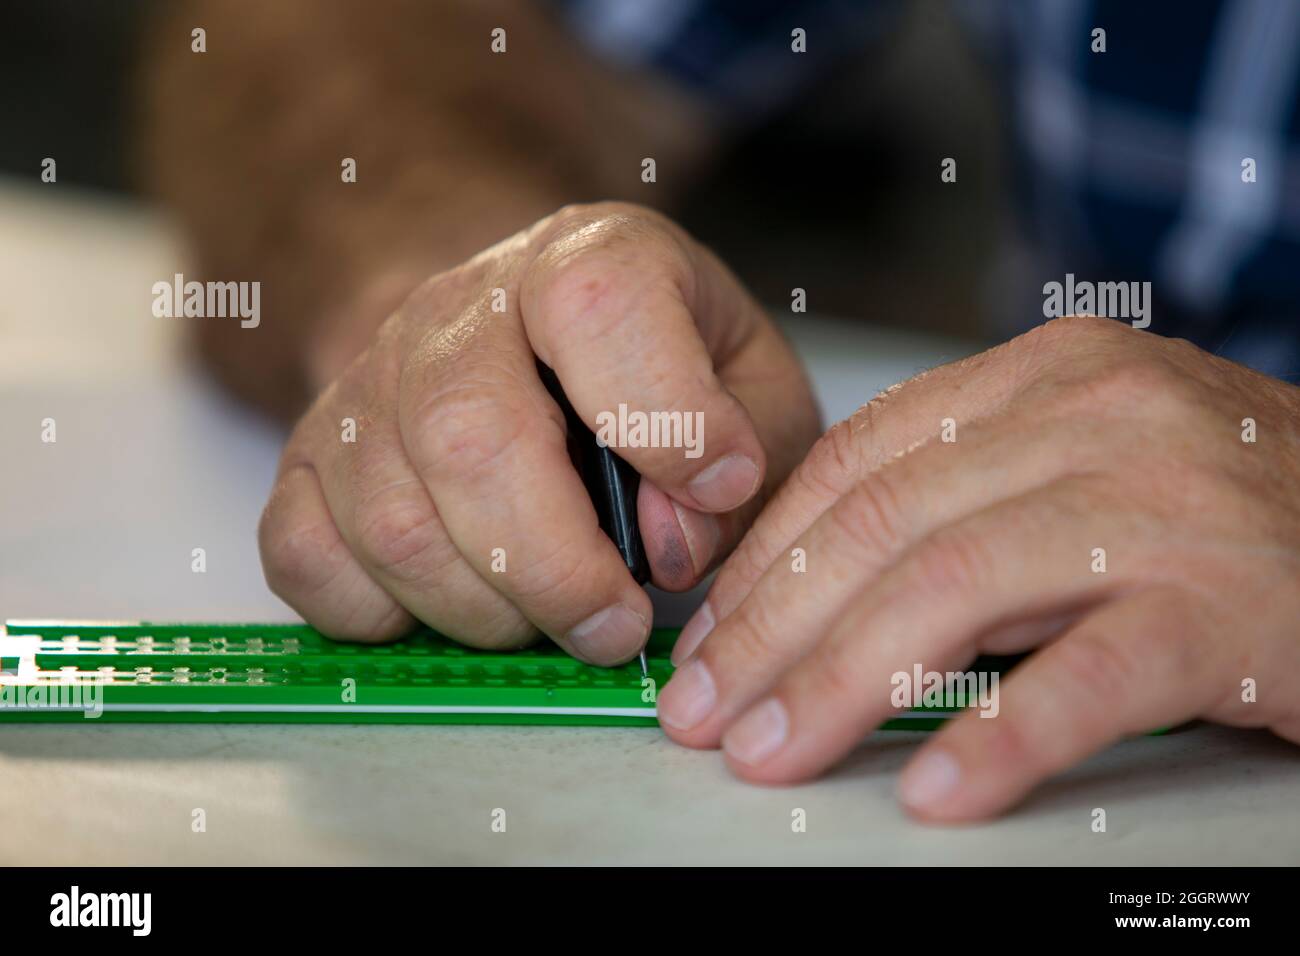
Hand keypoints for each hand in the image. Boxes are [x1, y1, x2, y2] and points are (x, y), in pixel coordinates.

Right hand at [258, 202, 819, 663]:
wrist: (517, 332)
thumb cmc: (652, 371)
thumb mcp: (750, 386)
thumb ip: (748, 458)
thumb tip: (672, 543)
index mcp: (586, 257)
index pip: (598, 304)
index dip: (662, 415)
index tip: (718, 485)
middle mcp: (459, 308)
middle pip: (469, 437)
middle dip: (554, 567)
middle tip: (617, 623)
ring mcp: (368, 380)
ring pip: (391, 521)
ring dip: (484, 609)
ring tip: (550, 615)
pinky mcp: (312, 454)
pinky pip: (306, 555)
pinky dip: (382, 614)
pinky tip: (456, 602)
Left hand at [656, 315, 1299, 820]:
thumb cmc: (1225, 505)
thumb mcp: (1082, 457)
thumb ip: (966, 492)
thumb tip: (819, 582)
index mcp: (1040, 378)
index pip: (858, 461)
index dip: (767, 556)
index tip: (709, 632)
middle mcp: (1092, 419)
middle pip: (884, 525)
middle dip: (771, 630)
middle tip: (702, 710)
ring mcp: (1160, 504)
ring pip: (956, 588)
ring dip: (840, 682)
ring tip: (771, 753)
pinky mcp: (1225, 603)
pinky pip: (1088, 676)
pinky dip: (999, 737)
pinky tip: (933, 789)